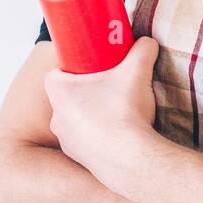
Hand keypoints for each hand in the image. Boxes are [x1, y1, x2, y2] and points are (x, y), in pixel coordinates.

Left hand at [42, 36, 160, 177]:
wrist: (130, 160)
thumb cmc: (124, 114)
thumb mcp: (137, 72)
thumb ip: (141, 50)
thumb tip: (147, 41)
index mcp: (61, 92)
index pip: (55, 74)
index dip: (72, 68)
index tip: (91, 67)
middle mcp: (57, 117)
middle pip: (67, 97)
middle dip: (86, 91)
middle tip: (109, 87)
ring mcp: (66, 141)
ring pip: (75, 121)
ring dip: (92, 116)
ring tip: (118, 114)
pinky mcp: (79, 159)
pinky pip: (85, 143)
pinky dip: (99, 138)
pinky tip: (120, 136)